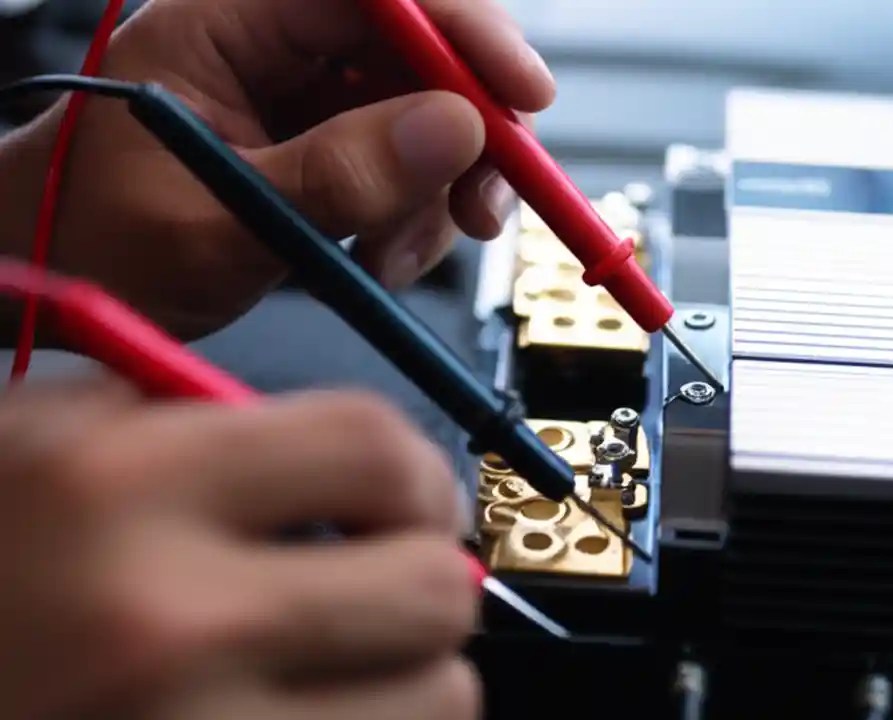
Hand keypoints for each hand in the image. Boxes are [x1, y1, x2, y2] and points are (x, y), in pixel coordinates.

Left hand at [0, 0, 553, 340]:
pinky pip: (411, 162)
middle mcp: (280, 42)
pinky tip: (383, 255)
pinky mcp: (330, 142)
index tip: (520, 94)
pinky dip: (418, 217)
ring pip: (432, 112)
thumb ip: (336, 174)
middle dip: (472, 128)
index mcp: (232, 19)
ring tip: (399, 255)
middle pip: (424, 48)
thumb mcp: (215, 219)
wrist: (63, 283)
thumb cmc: (99, 238)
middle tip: (484, 202)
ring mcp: (309, 93)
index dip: (464, 29)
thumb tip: (455, 130)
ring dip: (443, 191)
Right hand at [0, 377, 479, 718]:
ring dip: (403, 678)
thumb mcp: (17, 456)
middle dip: (420, 577)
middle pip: (431, 588)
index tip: (406, 494)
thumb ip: (170, 425)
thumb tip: (326, 448)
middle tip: (380, 582)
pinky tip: (294, 719)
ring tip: (333, 668)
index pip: (376, 446)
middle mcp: (167, 624)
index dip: (412, 469)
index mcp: (115, 490)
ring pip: (434, 702)